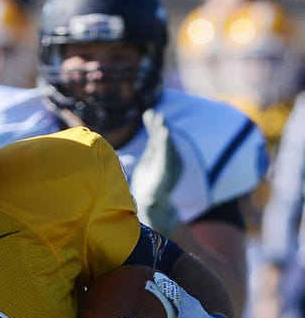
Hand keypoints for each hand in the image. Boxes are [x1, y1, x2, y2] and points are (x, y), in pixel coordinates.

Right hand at [130, 109, 182, 233]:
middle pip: (166, 144)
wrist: (155, 197)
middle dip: (163, 133)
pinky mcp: (157, 150)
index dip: (165, 145)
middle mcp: (170, 162)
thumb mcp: (150, 203)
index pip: (167, 156)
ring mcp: (164, 154)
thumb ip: (151, 201)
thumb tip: (150, 202)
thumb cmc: (150, 203)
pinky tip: (148, 115)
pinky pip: (155, 136)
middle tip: (161, 121)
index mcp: (168, 173)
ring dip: (157, 125)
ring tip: (152, 114)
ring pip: (161, 137)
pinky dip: (151, 126)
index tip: (164, 133)